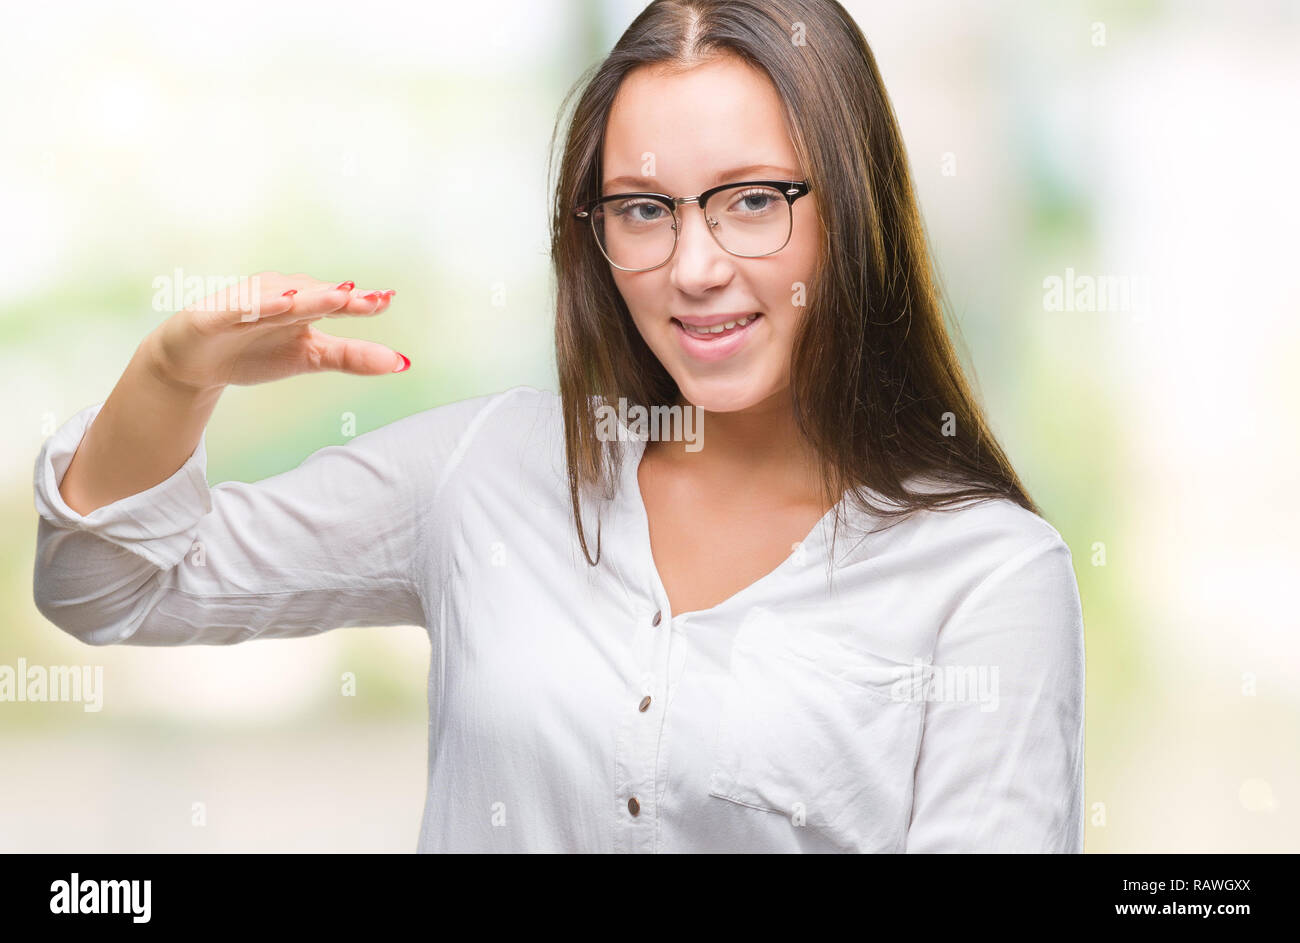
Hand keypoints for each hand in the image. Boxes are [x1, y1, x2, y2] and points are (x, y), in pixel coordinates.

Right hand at [143, 272, 407, 391]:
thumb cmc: (255, 353)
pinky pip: (243, 307)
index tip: (390, 300)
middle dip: (345, 298)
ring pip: (284, 299)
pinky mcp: (218, 313)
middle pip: (317, 297)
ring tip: (341, 296)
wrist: (194, 363)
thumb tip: (405, 362)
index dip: (364, 303)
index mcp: (305, 306)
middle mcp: (281, 297)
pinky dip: (263, 304)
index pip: (339, 304)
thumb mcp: (310, 358)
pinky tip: (283, 303)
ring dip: (312, 296)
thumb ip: (354, 357)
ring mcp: (250, 303)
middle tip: (376, 300)